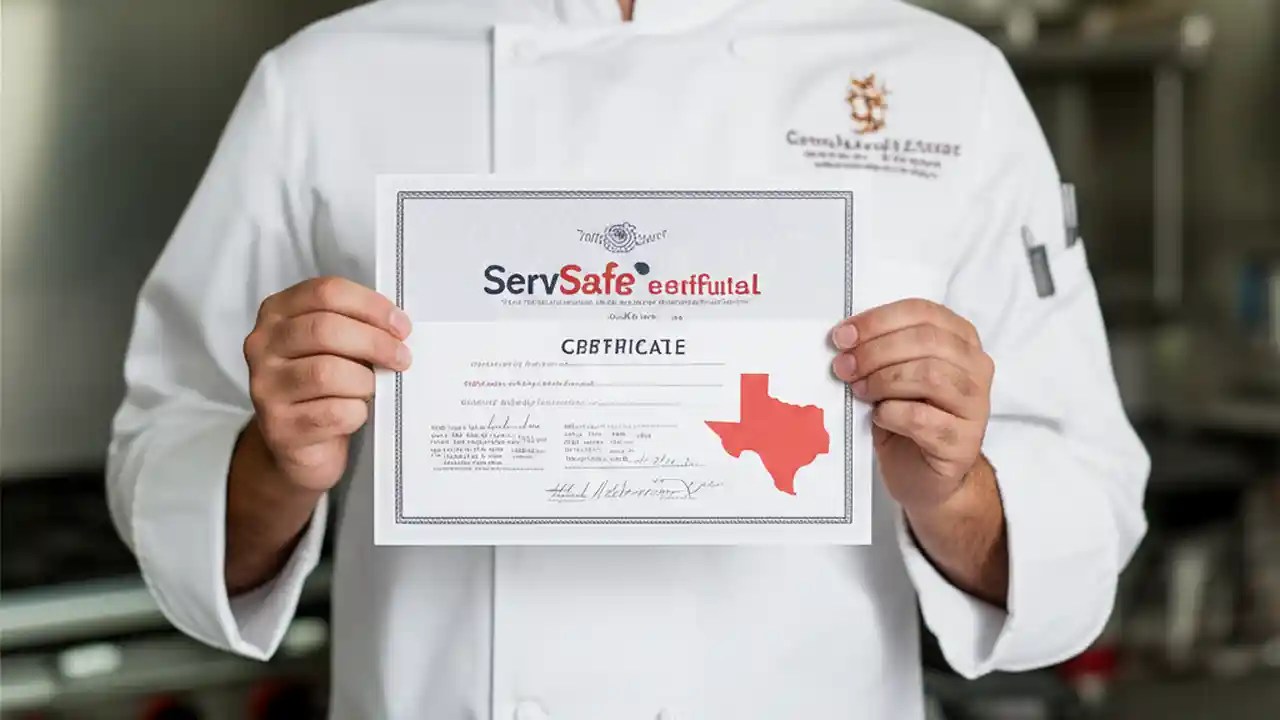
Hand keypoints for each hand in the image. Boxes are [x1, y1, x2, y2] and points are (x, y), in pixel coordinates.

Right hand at [243, 276, 411, 490]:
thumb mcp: (333, 346)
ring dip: (364, 381)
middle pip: (325, 329)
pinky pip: (332, 412)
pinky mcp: (279, 426)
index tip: (400, 325)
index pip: (325, 292)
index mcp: (278, 313)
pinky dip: (356, 412)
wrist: (299, 443)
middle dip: (374, 342)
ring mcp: (265, 386)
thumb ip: (356, 326)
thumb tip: (398, 327)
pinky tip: (357, 413)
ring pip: (326, 372)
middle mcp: (262, 345)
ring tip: (375, 388)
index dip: (370, 305)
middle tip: (401, 357)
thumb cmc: (325, 386)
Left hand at [830, 299, 993, 511]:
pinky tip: (880, 417)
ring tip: (860, 391)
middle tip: (844, 367)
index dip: (878, 320)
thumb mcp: (893, 374)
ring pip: (929, 375)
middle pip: (925, 341)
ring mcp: (976, 406)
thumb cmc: (907, 418)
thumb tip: (845, 338)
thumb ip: (881, 350)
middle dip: (875, 351)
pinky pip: (922, 417)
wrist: (923, 474)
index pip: (922, 313)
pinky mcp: (963, 442)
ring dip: (883, 381)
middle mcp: (976, 367)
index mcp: (960, 339)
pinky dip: (892, 413)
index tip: (842, 336)